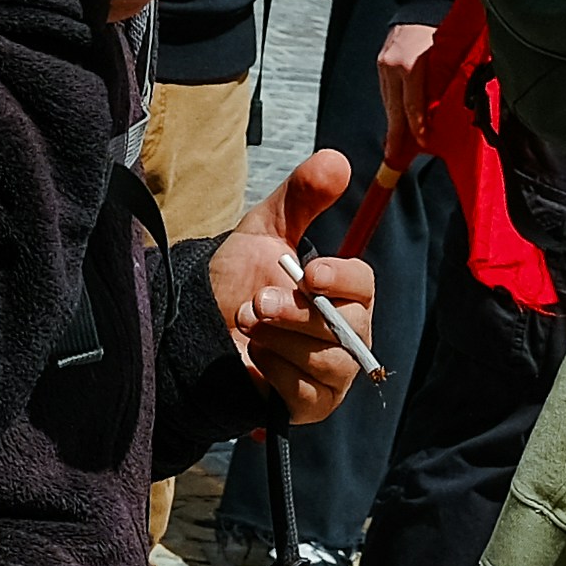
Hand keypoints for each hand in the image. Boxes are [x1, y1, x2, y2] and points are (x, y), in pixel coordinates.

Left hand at [207, 151, 372, 425]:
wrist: (201, 332)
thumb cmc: (240, 281)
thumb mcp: (264, 232)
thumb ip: (300, 198)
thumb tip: (337, 161)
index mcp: (345, 292)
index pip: (364, 285)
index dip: (341, 278)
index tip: (310, 272)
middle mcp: (349, 334)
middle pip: (348, 327)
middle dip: (298, 314)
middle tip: (256, 302)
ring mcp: (334, 374)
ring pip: (328, 362)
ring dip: (281, 341)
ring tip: (246, 324)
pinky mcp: (312, 405)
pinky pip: (305, 393)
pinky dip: (275, 372)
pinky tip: (254, 358)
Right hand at [373, 17, 438, 146]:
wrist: (423, 3)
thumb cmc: (443, 29)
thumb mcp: (449, 58)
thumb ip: (445, 86)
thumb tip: (443, 115)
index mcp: (412, 66)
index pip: (413, 107)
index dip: (417, 129)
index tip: (421, 145)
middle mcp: (393, 66)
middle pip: (394, 110)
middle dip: (395, 137)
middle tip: (394, 159)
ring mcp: (384, 64)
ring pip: (389, 102)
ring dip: (396, 122)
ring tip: (396, 145)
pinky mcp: (381, 62)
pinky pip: (387, 91)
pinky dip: (394, 106)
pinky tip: (399, 119)